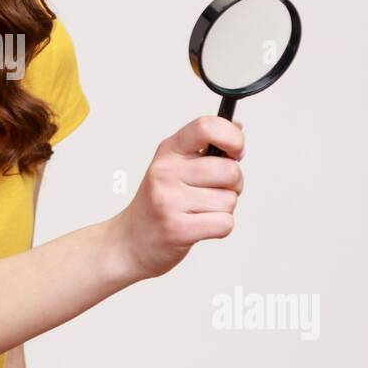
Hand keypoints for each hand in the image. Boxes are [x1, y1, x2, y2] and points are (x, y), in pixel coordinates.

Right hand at [107, 115, 245, 281]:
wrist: (130, 241)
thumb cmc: (159, 202)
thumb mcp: (174, 165)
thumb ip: (205, 146)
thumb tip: (237, 126)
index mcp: (169, 151)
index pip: (206, 127)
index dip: (232, 136)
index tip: (237, 150)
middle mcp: (166, 171)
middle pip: (230, 170)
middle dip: (234, 185)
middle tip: (215, 191)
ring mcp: (169, 200)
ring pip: (230, 200)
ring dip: (224, 209)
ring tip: (200, 211)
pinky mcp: (177, 228)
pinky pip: (224, 223)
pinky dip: (220, 228)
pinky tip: (200, 226)